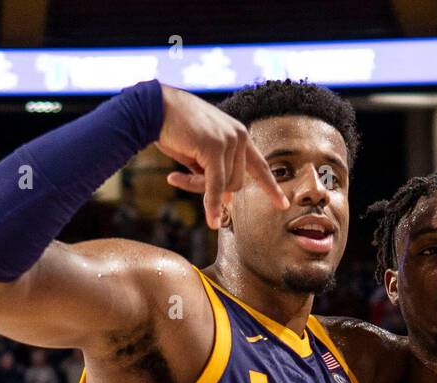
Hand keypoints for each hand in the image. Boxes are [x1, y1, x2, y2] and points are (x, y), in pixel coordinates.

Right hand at [158, 84, 288, 229]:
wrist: (153, 108)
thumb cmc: (174, 131)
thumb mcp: (200, 154)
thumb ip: (215, 172)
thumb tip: (227, 198)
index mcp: (239, 135)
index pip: (259, 166)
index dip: (270, 187)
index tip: (283, 205)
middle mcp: (239, 136)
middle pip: (236, 183)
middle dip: (211, 189)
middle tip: (181, 180)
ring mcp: (229, 140)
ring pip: (224, 185)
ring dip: (199, 188)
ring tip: (176, 176)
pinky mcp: (214, 147)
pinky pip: (216, 184)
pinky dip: (212, 203)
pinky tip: (211, 220)